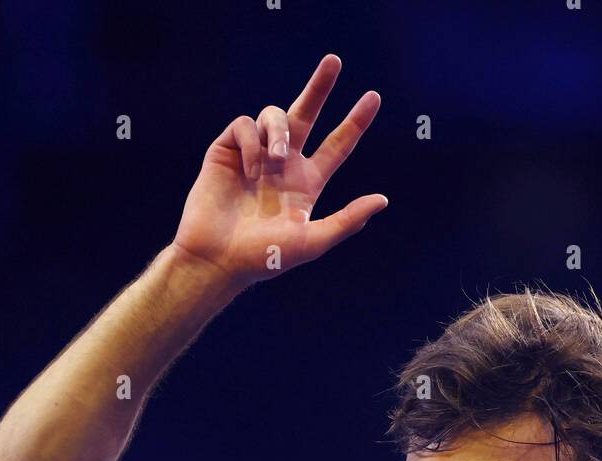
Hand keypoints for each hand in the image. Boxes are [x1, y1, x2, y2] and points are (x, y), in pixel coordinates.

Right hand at [171, 53, 386, 290]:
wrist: (217, 258)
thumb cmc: (265, 258)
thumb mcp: (312, 241)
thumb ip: (347, 220)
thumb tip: (383, 199)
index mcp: (307, 183)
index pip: (337, 145)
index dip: (355, 122)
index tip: (373, 97)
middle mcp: (283, 164)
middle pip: (306, 114)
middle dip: (320, 86)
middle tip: (335, 60)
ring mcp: (255, 154)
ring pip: (275, 115)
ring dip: (279, 131)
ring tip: (275, 159)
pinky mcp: (227, 149)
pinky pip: (245, 125)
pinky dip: (251, 143)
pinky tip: (249, 170)